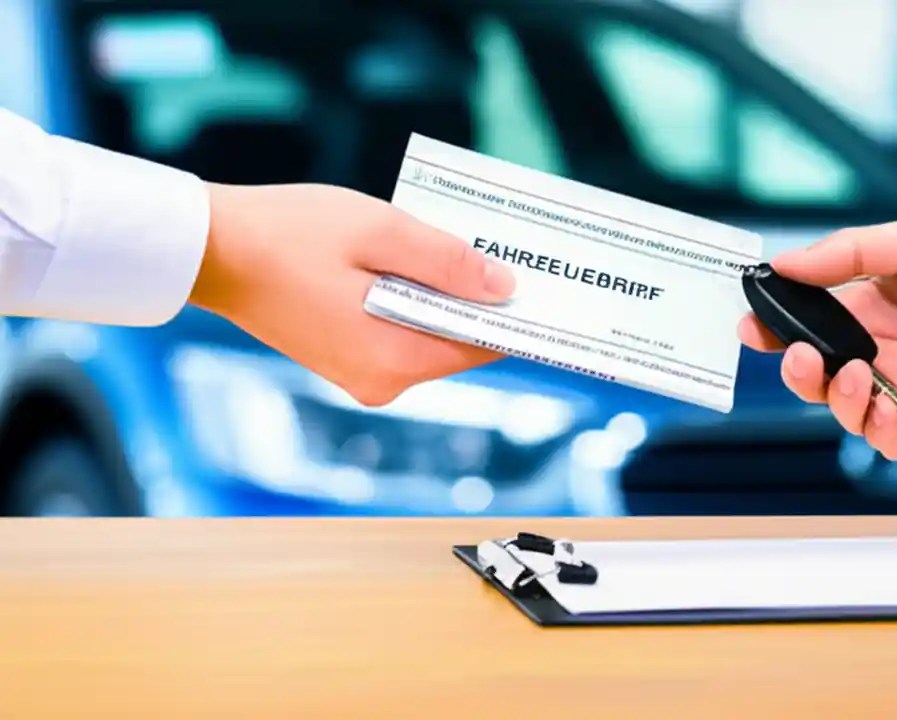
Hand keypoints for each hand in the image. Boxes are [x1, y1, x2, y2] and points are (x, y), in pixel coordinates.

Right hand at [189, 183, 514, 405]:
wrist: (210, 250)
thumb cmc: (288, 234)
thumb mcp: (380, 231)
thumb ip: (448, 262)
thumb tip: (505, 288)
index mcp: (394, 359)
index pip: (482, 346)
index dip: (517, 316)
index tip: (548, 287)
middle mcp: (382, 382)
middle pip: (458, 342)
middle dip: (483, 300)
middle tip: (513, 254)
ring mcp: (361, 375)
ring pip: (430, 335)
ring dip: (448, 296)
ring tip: (468, 249)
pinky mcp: (345, 359)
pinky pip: (401, 331)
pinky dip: (416, 301)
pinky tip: (421, 262)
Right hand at [739, 215, 896, 458]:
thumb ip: (848, 254)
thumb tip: (783, 262)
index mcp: (879, 301)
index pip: (812, 318)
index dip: (777, 325)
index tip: (752, 324)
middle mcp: (891, 346)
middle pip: (819, 368)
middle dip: (794, 365)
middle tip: (794, 352)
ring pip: (844, 406)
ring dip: (828, 393)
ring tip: (845, 371)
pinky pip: (887, 438)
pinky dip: (869, 424)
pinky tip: (876, 398)